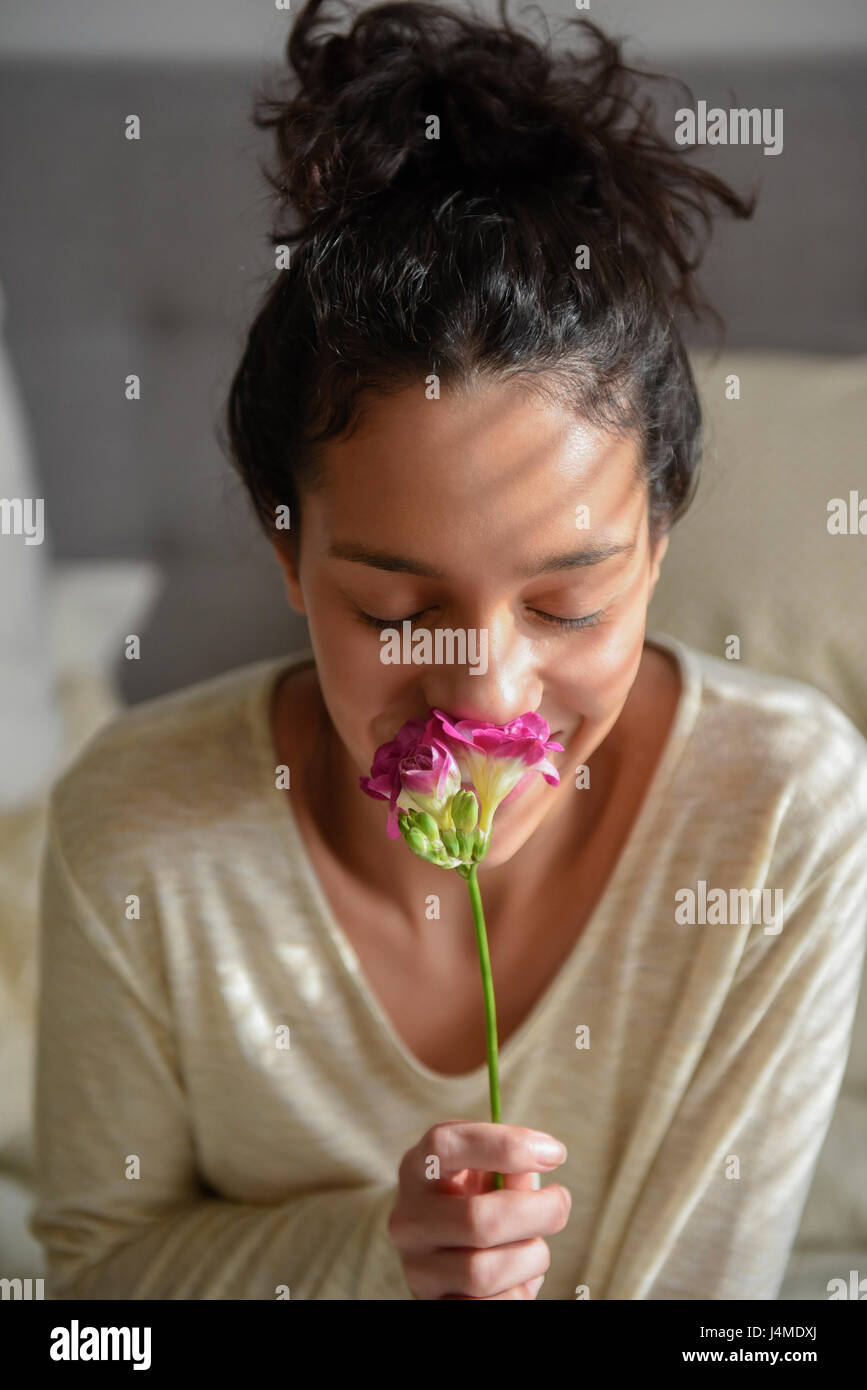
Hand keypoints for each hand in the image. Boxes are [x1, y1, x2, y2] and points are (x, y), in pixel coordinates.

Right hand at [387, 1119, 570, 1299]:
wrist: (451, 1254)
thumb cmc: (477, 1199)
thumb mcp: (487, 1174)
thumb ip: (510, 1166)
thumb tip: (543, 1157)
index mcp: (417, 1170)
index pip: (445, 1147)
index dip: (505, 1146)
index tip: (554, 1153)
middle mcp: (407, 1219)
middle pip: (478, 1219)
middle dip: (538, 1212)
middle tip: (560, 1202)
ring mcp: (417, 1268)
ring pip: (485, 1271)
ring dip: (531, 1258)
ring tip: (535, 1247)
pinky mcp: (434, 1305)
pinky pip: (491, 1306)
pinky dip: (520, 1292)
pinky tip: (519, 1277)